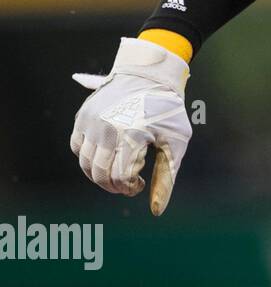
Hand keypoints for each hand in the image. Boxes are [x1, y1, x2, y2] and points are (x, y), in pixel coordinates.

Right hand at [69, 37, 192, 214]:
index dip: (129, 188)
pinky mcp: (82, 116)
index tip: (139, 184)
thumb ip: (166, 178)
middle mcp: (107, 128)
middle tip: (128, 183)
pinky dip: (88, 159)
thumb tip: (157, 211)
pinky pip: (77, 147)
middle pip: (100, 174)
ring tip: (118, 171)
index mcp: (132, 134)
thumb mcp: (176, 143)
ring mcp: (90, 121)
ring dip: (100, 175)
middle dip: (114, 186)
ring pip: (85, 164)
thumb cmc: (168, 111)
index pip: (120, 177)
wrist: (149, 75)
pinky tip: (106, 156)